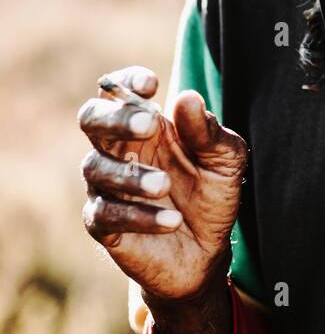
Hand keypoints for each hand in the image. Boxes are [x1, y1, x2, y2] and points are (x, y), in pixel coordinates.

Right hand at [78, 66, 247, 303]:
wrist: (209, 251)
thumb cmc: (212, 194)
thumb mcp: (224, 161)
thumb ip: (208, 132)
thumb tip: (188, 98)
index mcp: (145, 125)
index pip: (117, 90)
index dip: (126, 81)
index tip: (151, 84)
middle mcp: (119, 150)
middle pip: (91, 119)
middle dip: (114, 117)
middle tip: (149, 124)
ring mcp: (107, 186)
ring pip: (95, 168)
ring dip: (131, 175)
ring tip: (165, 186)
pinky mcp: (105, 226)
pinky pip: (105, 214)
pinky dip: (138, 216)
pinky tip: (172, 221)